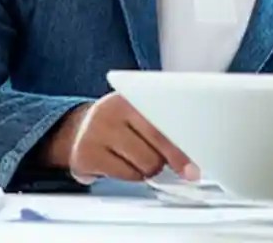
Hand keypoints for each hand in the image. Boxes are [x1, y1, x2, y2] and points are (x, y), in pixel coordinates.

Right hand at [42, 93, 197, 182]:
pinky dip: (133, 176)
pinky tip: (123, 164)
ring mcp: (94, 133)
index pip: (164, 119)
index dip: (181, 145)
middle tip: (175, 165)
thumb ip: (165, 124)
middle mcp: (109, 111)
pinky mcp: (85, 156)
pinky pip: (127, 175)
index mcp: (129, 96)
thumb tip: (193, 157)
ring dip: (150, 169)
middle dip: (170, 159)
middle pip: (156, 143)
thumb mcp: (141, 114)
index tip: (194, 165)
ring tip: (140, 157)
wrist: (79, 131)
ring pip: (145, 164)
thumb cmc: (122, 124)